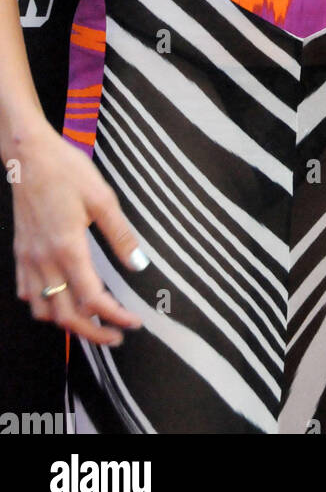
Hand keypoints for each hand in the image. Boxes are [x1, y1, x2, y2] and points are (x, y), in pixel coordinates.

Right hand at [11, 124, 147, 343]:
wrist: (30, 156)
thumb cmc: (67, 171)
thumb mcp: (103, 198)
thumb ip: (121, 235)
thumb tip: (139, 265)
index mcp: (68, 249)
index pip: (93, 299)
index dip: (115, 317)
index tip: (133, 323)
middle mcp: (45, 261)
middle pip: (66, 317)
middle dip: (93, 333)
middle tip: (116, 336)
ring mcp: (28, 260)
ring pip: (43, 310)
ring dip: (67, 322)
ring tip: (91, 320)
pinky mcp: (20, 254)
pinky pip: (28, 294)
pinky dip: (44, 305)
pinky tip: (59, 298)